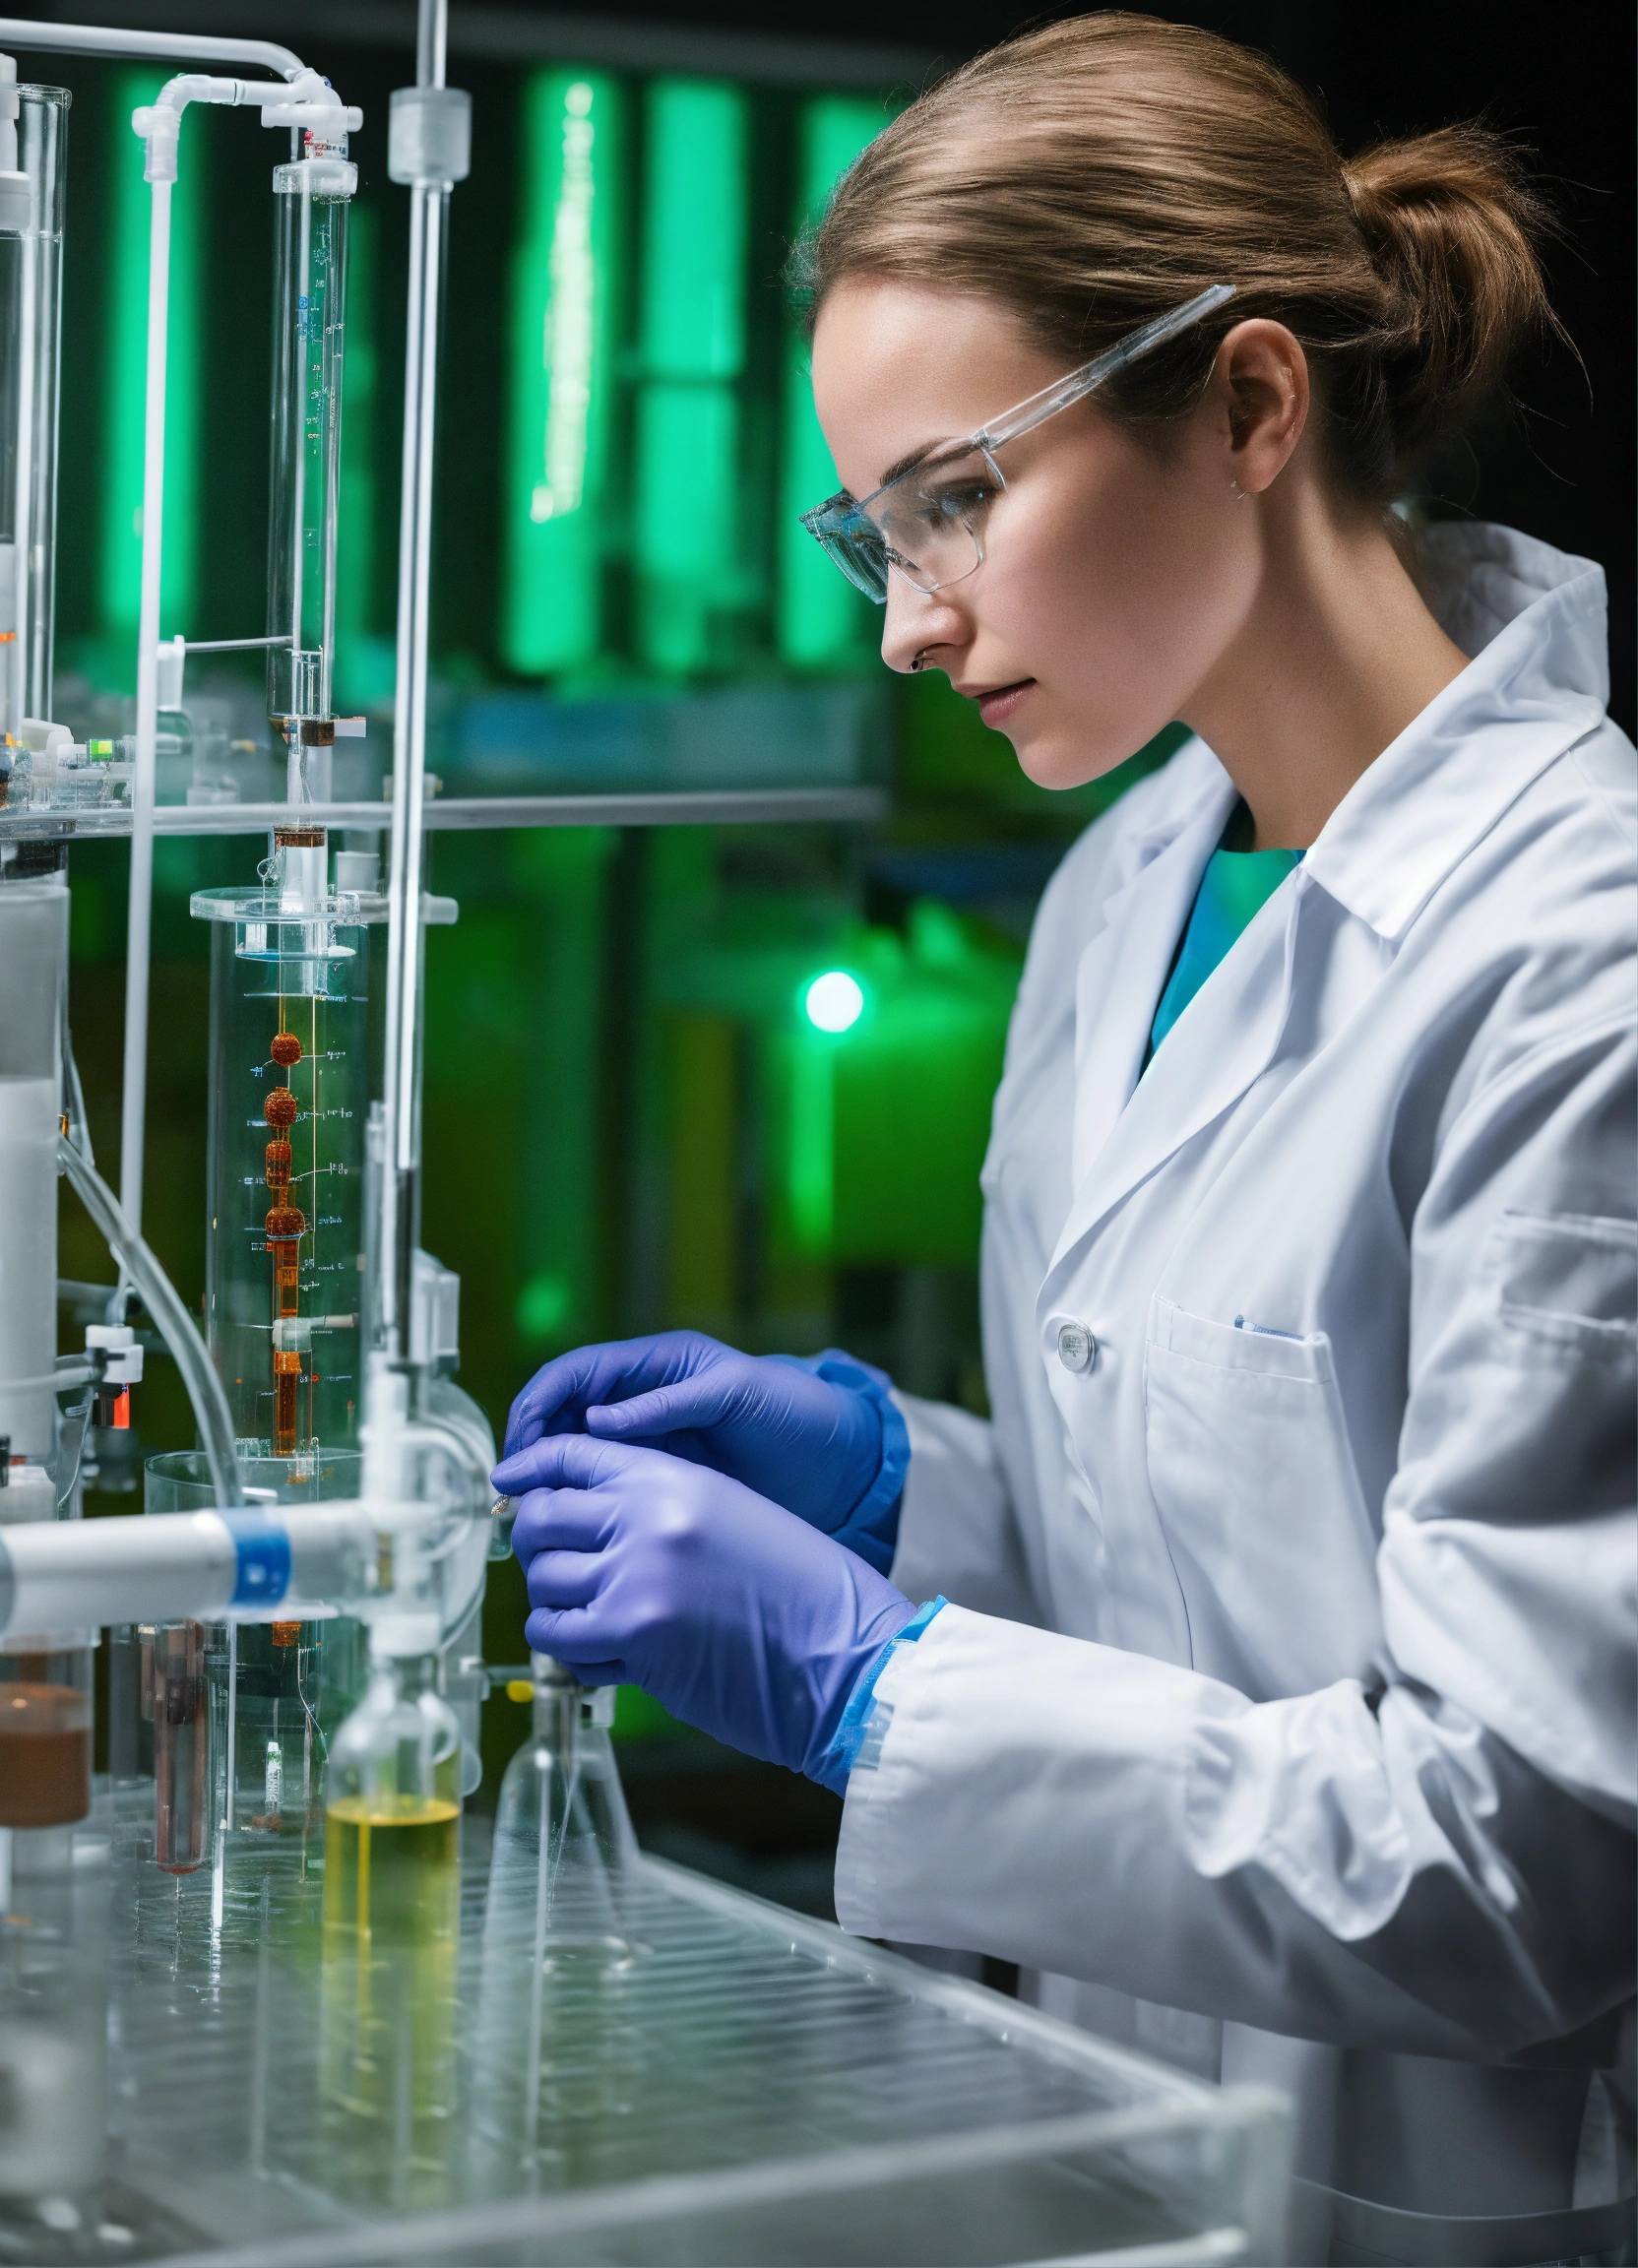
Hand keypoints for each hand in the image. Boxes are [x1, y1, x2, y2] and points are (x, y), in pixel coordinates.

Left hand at [492, 1432, 915, 1791]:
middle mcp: (648, 1513)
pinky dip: (569, 1647)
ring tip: (591, 1617)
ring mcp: (636, 1572)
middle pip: (543, 1515)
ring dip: (557, 1602)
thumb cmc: (805, 1595)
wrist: (848, 1655)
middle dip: (538, 1544)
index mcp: (675, 1475)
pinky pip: (558, 1636)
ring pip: (544, 1581)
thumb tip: (589, 1523)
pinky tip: (603, 1652)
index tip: (510, 1490)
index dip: (531, 1471)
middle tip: (558, 1569)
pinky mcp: (632, 1634)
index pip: (573, 1452)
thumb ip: (663, 1505)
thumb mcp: (734, 1515)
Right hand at [502, 1331, 900, 1547]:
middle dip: (533, 1455)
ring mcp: (649, 1448)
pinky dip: (584, 1515)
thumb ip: (669, 1402)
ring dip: (552, 1490)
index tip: (520, 1452)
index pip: (572, 1377)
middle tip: (517, 1501)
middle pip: (562, 1422)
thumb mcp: (736, 1395)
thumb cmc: (797, 1414)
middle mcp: (642, 1405)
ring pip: (577, 1464)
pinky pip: (606, 1496)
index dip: (536, 1409)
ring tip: (538, 1527)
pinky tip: (576, 1542)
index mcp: (655, 1368)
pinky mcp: (660, 1489)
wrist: (842, 1467)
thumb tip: (595, 1417)